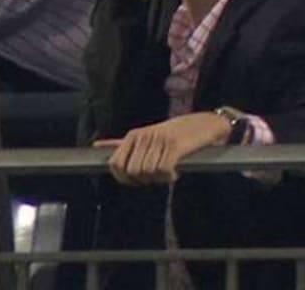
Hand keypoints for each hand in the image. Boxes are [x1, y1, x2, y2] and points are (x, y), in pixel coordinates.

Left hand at [96, 112, 230, 185]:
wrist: (207, 124)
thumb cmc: (175, 132)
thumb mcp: (145, 134)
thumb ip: (122, 143)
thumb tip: (97, 145)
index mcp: (133, 135)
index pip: (115, 164)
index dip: (124, 178)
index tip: (137, 181)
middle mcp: (144, 137)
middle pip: (132, 172)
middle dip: (143, 180)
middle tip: (157, 176)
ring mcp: (159, 140)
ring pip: (147, 173)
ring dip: (159, 179)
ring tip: (168, 171)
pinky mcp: (175, 146)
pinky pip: (163, 171)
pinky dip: (169, 177)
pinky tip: (175, 173)